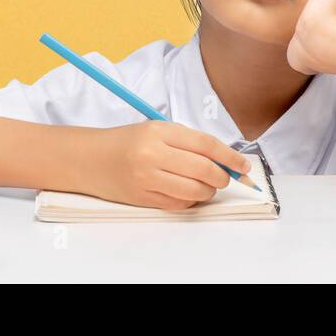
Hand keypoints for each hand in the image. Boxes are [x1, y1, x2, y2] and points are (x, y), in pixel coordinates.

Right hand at [86, 120, 253, 210]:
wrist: (92, 159)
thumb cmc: (128, 141)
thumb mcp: (157, 130)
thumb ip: (189, 142)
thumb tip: (225, 159)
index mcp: (159, 131)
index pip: (205, 145)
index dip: (230, 156)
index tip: (244, 165)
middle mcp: (152, 154)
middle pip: (203, 169)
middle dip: (222, 176)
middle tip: (226, 177)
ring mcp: (146, 179)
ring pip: (194, 191)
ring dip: (208, 191)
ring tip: (206, 185)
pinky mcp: (143, 198)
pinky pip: (179, 205)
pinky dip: (191, 201)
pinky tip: (188, 193)